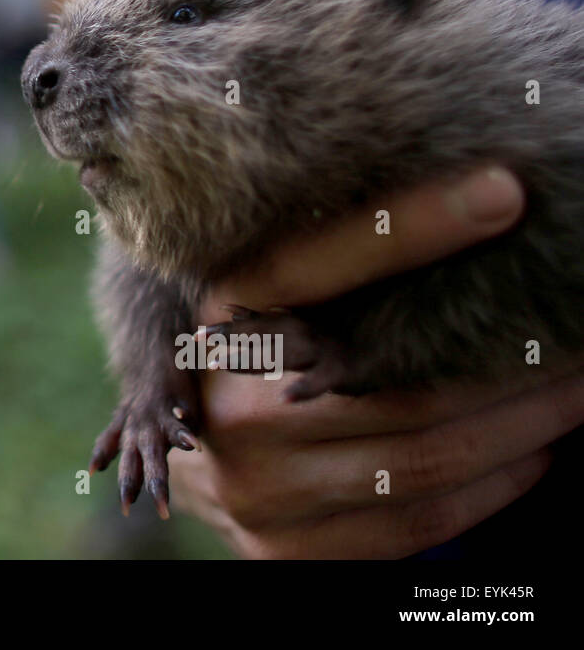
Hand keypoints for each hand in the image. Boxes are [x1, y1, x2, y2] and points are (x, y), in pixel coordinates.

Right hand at [169, 166, 583, 557]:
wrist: (194, 460)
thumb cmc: (255, 359)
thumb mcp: (265, 297)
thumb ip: (325, 264)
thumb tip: (448, 197)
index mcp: (218, 320)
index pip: (308, 266)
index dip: (402, 230)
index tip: (500, 193)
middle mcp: (230, 405)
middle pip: (392, 383)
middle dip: (507, 362)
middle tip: (572, 333)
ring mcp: (258, 486)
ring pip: (422, 460)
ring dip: (521, 428)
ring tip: (571, 393)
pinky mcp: (288, 547)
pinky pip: (419, 522)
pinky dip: (493, 486)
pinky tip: (529, 454)